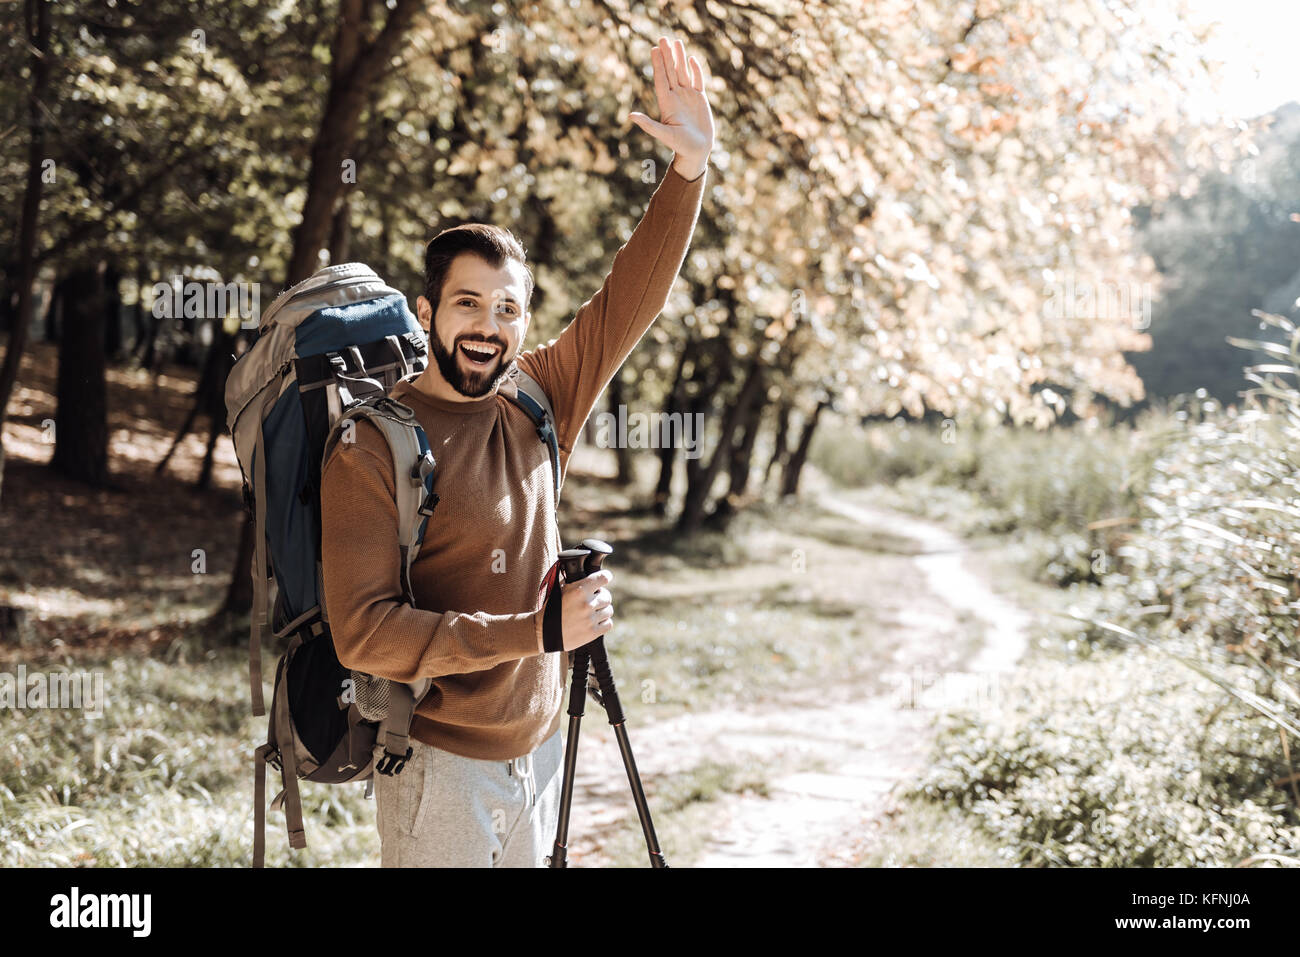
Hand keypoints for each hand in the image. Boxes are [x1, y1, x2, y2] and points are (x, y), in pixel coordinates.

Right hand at [560, 568, 613, 650]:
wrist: (543, 632)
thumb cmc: (552, 609)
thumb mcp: (562, 589)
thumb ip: (578, 583)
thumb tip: (593, 578)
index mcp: (579, 590)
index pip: (603, 578)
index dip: (605, 577)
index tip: (606, 578)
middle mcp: (586, 604)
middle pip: (607, 596)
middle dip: (601, 597)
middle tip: (592, 600)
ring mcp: (590, 619)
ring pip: (609, 610)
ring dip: (602, 610)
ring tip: (592, 612)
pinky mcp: (592, 633)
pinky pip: (608, 624)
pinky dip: (603, 622)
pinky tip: (593, 621)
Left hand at [628, 36, 714, 180]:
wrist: (697, 151)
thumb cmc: (680, 146)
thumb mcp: (663, 134)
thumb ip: (648, 125)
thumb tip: (630, 116)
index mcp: (667, 103)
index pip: (661, 79)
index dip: (658, 64)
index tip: (654, 49)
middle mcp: (676, 97)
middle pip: (671, 72)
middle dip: (667, 55)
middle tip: (663, 38)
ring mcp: (688, 97)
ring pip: (683, 73)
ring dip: (680, 58)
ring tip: (677, 42)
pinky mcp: (700, 99)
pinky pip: (697, 81)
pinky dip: (695, 70)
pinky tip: (691, 59)